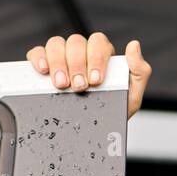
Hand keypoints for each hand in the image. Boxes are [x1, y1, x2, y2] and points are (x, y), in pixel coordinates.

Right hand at [26, 32, 150, 119]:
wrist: (94, 133)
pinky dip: (38, 57)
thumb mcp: (131, 96)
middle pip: (76, 42)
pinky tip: (43, 71)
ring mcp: (61, 58)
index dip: (95, 58)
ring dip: (58, 63)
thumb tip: (134, 46)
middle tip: (79, 86)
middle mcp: (81, 53)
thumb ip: (139, 71)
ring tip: (62, 85)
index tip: (95, 80)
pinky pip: (37, 52)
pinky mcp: (44, 65)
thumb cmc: (113, 111)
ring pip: (56, 44)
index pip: (98, 43)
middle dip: (77, 64)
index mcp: (102, 56)